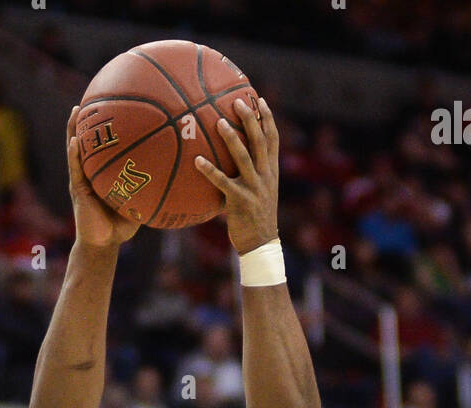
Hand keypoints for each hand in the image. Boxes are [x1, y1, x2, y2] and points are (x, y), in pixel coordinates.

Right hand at [66, 106, 140, 249]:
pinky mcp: (77, 190)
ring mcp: (82, 180)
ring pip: (76, 149)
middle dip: (87, 120)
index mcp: (102, 172)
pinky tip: (74, 141)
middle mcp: (90, 172)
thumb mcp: (139, 202)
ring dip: (74, 129)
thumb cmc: (121, 226)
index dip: (103, 126)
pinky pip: (75, 168)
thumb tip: (175, 176)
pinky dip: (74, 154)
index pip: (102, 145)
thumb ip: (150, 188)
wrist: (104, 245)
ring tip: (77, 110)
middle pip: (87, 140)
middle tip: (91, 97)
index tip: (110, 104)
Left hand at [194, 97, 278, 254]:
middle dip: (250, 119)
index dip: (268, 119)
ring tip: (218, 121)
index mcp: (272, 172)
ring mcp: (254, 188)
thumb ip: (254, 174)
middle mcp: (265, 176)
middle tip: (237, 101)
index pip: (273, 139)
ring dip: (231, 138)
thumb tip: (236, 158)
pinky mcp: (240, 201)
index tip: (261, 100)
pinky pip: (223, 182)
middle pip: (260, 141)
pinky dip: (210, 171)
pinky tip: (197, 161)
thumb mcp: (261, 192)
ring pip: (244, 157)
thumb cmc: (257, 217)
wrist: (261, 244)